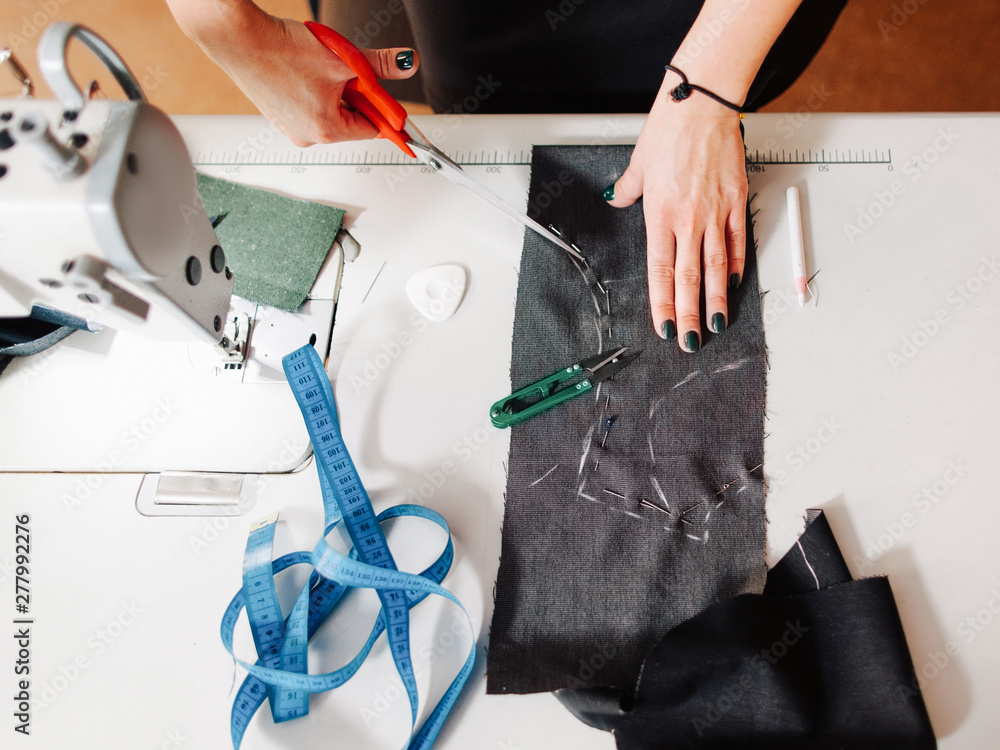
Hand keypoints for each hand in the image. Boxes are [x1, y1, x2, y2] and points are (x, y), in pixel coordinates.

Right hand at [191, 9, 418, 146]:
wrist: (239, 38)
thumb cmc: (281, 51)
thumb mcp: (342, 58)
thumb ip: (379, 65)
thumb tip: (406, 64)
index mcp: (327, 131)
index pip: (372, 129)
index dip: (381, 108)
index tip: (385, 98)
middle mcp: (308, 137)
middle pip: (351, 120)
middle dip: (355, 96)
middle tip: (346, 71)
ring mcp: (291, 128)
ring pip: (329, 111)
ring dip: (334, 92)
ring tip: (319, 69)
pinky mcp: (279, 117)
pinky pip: (309, 106)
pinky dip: (315, 91)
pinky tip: (303, 72)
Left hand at [606, 73, 746, 352]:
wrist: (701, 106)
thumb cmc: (669, 131)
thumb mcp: (638, 163)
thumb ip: (628, 188)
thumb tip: (617, 197)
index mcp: (659, 215)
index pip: (660, 270)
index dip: (663, 303)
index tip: (664, 326)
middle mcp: (687, 219)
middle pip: (688, 278)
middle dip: (688, 315)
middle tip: (689, 342)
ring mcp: (715, 212)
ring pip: (715, 267)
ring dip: (715, 300)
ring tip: (715, 325)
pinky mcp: (736, 200)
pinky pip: (737, 241)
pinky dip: (735, 265)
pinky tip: (733, 285)